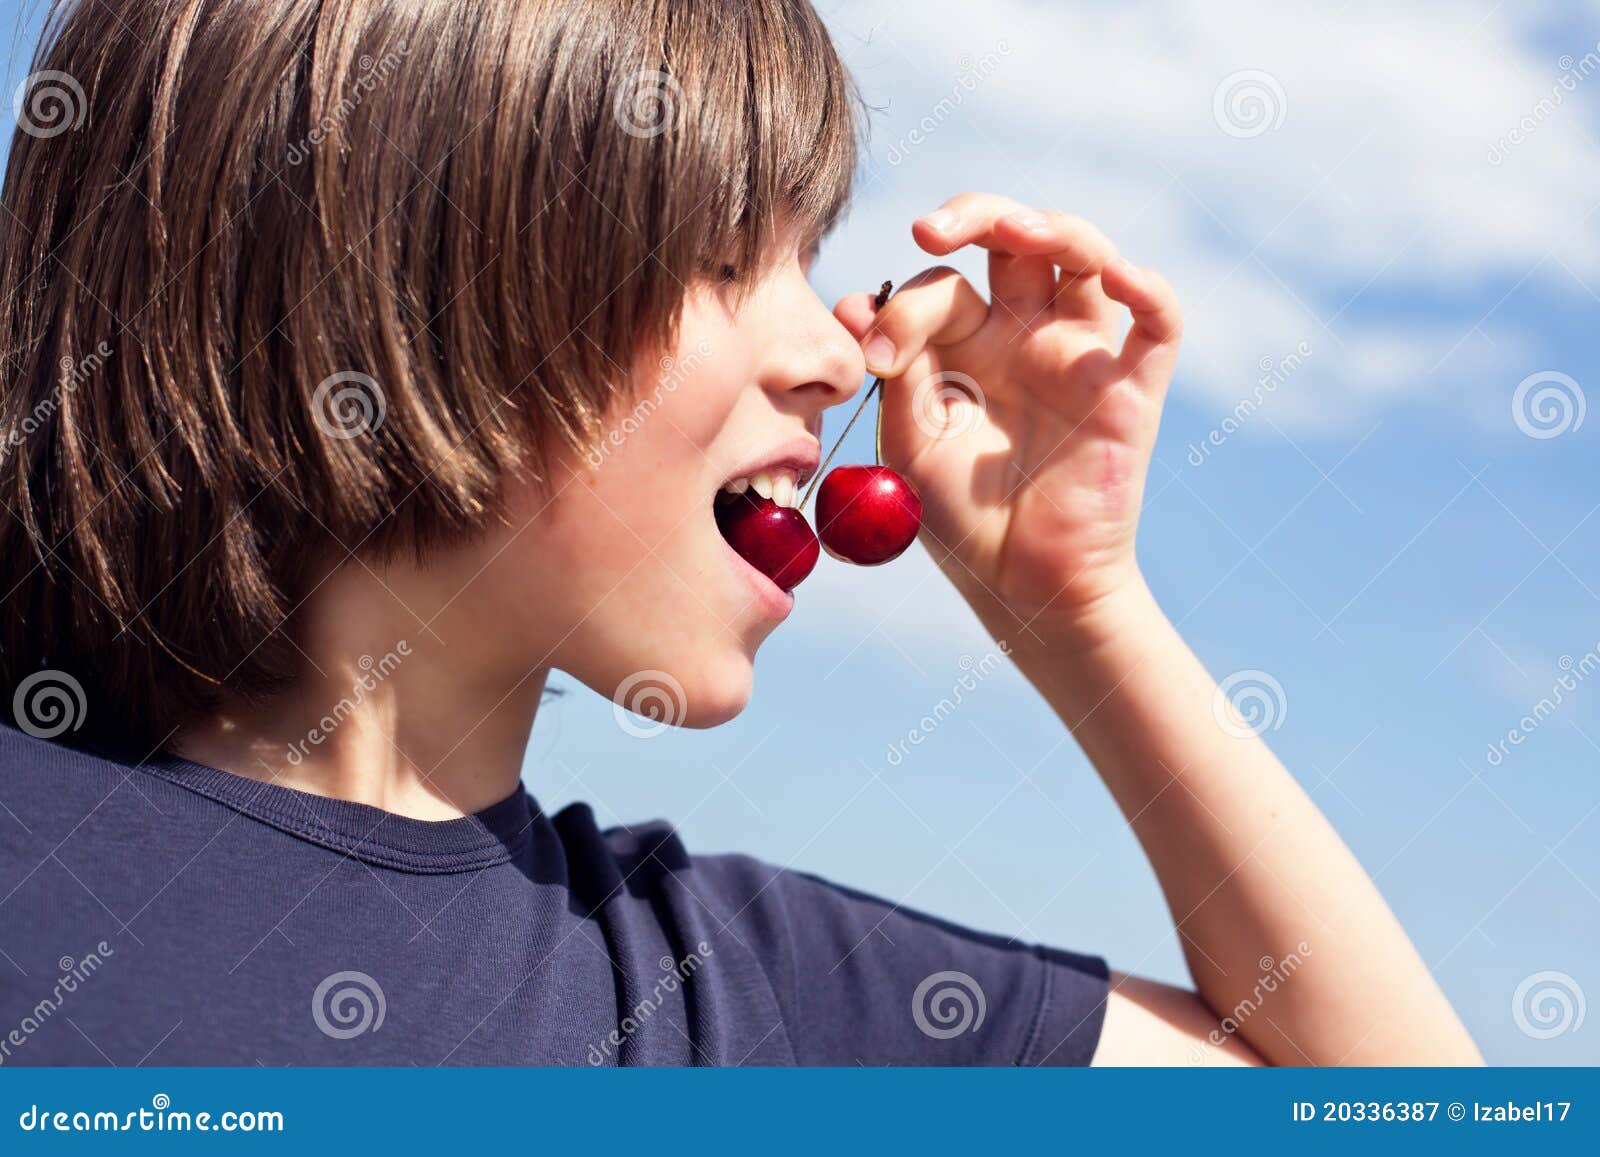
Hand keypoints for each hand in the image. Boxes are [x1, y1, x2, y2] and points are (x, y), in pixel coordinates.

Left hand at [834, 192, 1181, 650]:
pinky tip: (1119, 276)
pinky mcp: (1132, 387)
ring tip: (1015, 228)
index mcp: (968, 343)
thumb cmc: (962, 518)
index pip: (941, 286)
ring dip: (1054, 227)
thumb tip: (854, 302)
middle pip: (1015, 238)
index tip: (873, 356)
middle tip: (930, 229)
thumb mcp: (910, 440)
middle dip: (976, 215)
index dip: (904, 309)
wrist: (1024, 588)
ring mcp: (1082, 354)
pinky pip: (1158, 321)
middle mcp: (1026, 334)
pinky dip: (1147, 288)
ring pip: (1084, 256)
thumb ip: (895, 369)